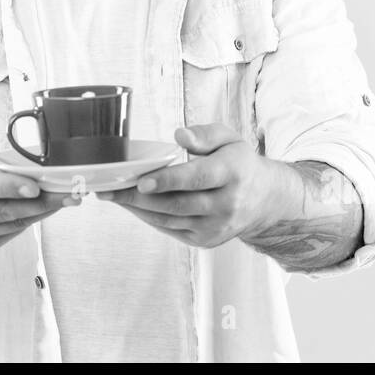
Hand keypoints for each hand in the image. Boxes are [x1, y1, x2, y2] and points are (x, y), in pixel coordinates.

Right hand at [0, 128, 76, 255]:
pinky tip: (46, 204)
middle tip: (69, 190)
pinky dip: (31, 218)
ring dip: (42, 210)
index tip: (35, 185)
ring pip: (11, 223)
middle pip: (1, 210)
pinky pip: (12, 232)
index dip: (8, 187)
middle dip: (39, 201)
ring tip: (67, 195)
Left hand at [97, 123, 284, 248]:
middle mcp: (227, 204)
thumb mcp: (229, 139)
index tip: (142, 180)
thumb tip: (179, 136)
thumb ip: (205, 134)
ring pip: (170, 219)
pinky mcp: (206, 240)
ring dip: (137, 209)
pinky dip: (148, 218)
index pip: (197, 178)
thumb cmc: (239, 163)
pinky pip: (171, 229)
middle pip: (177, 203)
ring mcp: (216, 227)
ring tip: (112, 195)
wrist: (265, 200)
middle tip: (109, 188)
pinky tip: (131, 205)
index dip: (168, 180)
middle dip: (138, 197)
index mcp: (233, 173)